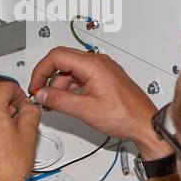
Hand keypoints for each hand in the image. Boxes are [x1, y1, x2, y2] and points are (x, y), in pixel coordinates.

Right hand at [27, 47, 171, 160]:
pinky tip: (68, 101)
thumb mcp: (85, 110)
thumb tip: (42, 93)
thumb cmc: (124, 115)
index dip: (41, 70)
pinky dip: (71, 87)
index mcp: (93, 65)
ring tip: (54, 103)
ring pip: (72, 69)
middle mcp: (98, 62)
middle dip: (48, 77)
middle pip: (63, 60)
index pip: (57, 56)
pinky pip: (82, 76)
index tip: (35, 86)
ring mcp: (103, 69)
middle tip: (40, 93)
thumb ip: (59, 100)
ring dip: (59, 84)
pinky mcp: (105, 77)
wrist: (144, 123)